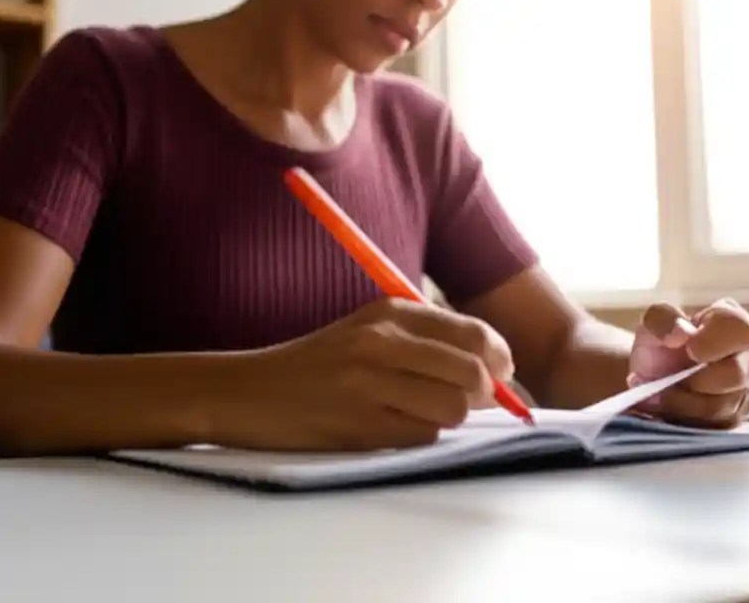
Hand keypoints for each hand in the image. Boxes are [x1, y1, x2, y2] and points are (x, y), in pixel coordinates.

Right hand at [211, 298, 515, 451]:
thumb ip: (425, 343)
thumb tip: (493, 373)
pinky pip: (420, 436)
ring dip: (444, 419)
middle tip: (468, 402)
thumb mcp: (368, 333)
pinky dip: (415, 436)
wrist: (249, 392)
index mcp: (388, 312)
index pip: (473, 333)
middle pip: (471, 373)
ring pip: (451, 409)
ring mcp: (369, 383)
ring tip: (415, 414)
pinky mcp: (359, 423)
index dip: (499, 360)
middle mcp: (381, 342)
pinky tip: (387, 426)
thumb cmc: (317, 366)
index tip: (498, 375)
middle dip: (481, 395)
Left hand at [627, 299, 748, 428]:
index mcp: (734, 324)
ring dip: (683, 402)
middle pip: (738, 374)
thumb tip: (681, 334)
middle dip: (697, 379)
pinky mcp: (733, 417)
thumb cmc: (661, 341)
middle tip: (667, 378)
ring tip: (656, 393)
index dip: (715, 341)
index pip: (740, 330)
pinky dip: (684, 418)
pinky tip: (664, 407)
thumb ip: (663, 319)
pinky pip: (714, 425)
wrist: (653, 374)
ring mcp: (746, 390)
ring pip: (724, 405)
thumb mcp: (653, 321)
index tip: (690, 350)